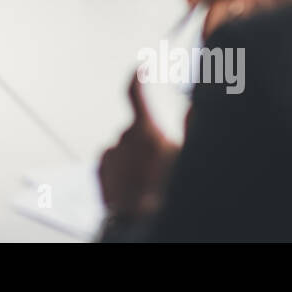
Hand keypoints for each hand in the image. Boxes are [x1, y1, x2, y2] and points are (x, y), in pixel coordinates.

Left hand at [98, 75, 181, 222]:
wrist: (140, 226)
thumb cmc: (167, 194)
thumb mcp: (188, 157)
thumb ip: (191, 126)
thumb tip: (191, 107)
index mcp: (147, 132)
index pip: (136, 91)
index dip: (140, 75)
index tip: (143, 66)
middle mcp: (124, 139)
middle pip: (139, 127)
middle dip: (150, 138)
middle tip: (164, 161)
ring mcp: (110, 156)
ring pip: (127, 146)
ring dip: (137, 156)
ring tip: (152, 180)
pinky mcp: (101, 173)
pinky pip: (114, 161)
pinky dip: (124, 167)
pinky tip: (137, 184)